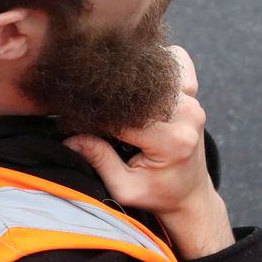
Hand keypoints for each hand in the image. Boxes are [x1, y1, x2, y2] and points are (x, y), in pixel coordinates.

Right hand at [64, 46, 233, 258]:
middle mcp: (187, 115)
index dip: (94, 117)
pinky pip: (176, 63)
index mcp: (172, 140)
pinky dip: (155, 65)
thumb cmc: (158, 195)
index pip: (123, 116)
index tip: (73, 120)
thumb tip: (69, 138)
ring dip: (129, 78)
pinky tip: (137, 79)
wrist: (191, 197)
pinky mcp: (192, 95)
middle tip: (86, 99)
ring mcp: (192, 102)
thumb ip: (100, 160)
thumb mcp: (124, 188)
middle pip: (137, 89)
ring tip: (111, 92)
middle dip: (109, 93)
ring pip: (154, 70)